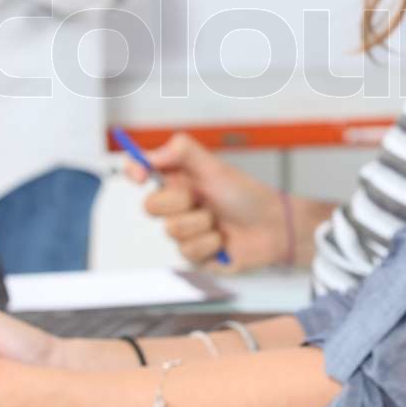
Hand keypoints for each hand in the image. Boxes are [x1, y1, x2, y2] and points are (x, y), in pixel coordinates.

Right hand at [126, 133, 289, 270]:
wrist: (271, 227)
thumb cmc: (247, 195)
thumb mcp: (214, 167)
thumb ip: (182, 151)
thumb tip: (149, 154)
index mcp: (177, 179)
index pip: (140, 172)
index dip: (133, 171)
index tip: (140, 174)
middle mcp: (176, 205)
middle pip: (150, 206)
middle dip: (179, 201)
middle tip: (201, 198)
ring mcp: (183, 230)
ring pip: (171, 230)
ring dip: (201, 223)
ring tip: (218, 220)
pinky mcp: (193, 254)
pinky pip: (187, 251)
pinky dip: (210, 243)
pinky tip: (222, 239)